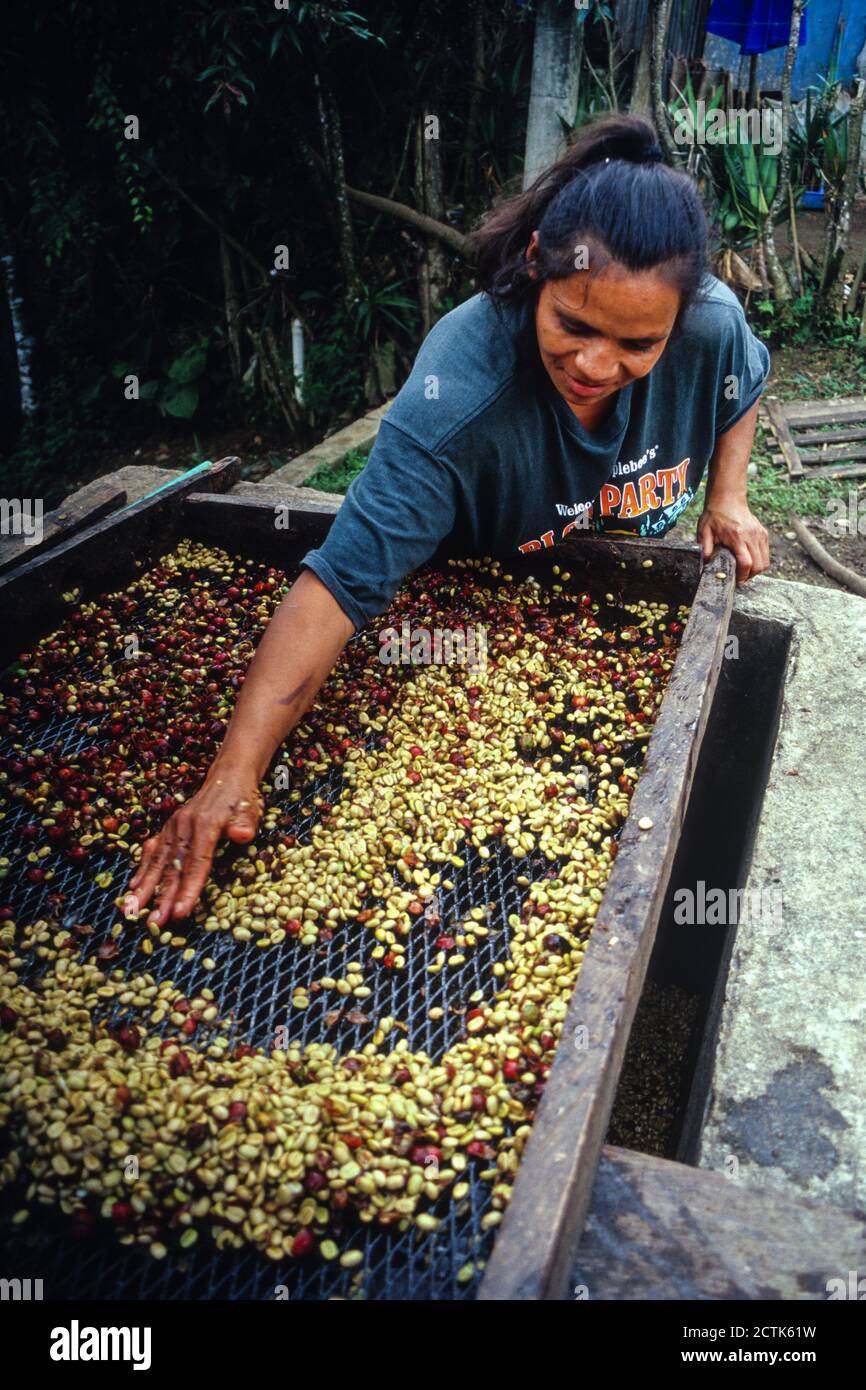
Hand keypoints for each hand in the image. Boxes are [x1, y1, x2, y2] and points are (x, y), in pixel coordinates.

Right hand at [124, 763, 263, 927]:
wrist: (228, 776)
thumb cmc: (242, 799)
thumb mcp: (250, 809)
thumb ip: (245, 823)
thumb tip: (242, 835)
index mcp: (205, 824)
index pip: (197, 863)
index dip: (188, 889)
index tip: (180, 912)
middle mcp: (184, 826)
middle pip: (173, 867)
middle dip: (162, 897)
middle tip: (154, 922)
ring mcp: (173, 827)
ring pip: (157, 861)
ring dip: (145, 887)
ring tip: (132, 909)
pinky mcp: (168, 828)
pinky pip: (152, 850)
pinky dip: (142, 868)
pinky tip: (133, 887)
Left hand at [697, 494, 769, 585]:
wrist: (727, 499)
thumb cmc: (714, 516)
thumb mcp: (704, 533)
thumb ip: (705, 550)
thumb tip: (706, 567)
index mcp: (736, 537)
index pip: (746, 562)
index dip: (743, 576)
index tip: (737, 582)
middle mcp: (751, 536)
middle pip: (758, 565)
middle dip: (750, 576)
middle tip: (740, 579)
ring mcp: (759, 534)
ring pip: (765, 561)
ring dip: (756, 570)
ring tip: (745, 572)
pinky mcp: (763, 533)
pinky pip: (766, 553)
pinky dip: (760, 560)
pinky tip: (749, 560)